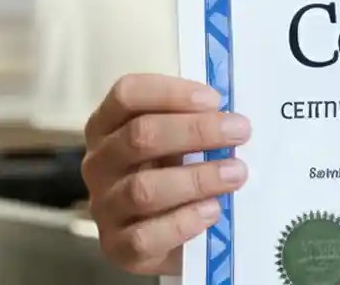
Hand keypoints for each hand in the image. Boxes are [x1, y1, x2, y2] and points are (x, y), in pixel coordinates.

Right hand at [82, 74, 251, 275]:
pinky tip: (213, 211)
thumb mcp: (182, 140)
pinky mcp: (117, 247)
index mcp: (109, 126)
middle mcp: (99, 163)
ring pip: (144, 188)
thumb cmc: (177, 171)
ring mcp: (104, 206)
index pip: (127, 95)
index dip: (171, 92)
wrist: (167, 234)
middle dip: (196, 131)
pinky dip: (184, 221)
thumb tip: (234, 115)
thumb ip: (199, 122)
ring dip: (198, 178)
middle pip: (140, 136)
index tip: (215, 99)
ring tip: (236, 173)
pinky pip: (146, 236)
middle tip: (240, 131)